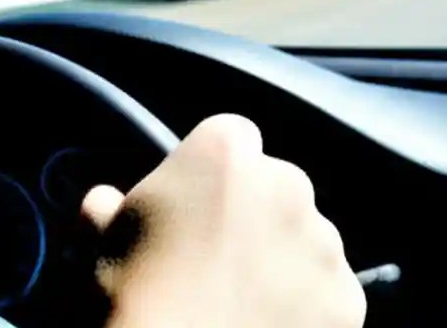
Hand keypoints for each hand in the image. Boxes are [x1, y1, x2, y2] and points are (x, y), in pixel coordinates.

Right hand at [81, 114, 364, 327]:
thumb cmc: (130, 296)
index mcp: (225, 153)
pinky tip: (267, 325)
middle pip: (276, 185)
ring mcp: (324, 243)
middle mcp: (287, 184)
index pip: (230, 137)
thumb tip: (107, 203)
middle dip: (254, 212)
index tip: (194, 205)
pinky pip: (328, 290)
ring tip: (243, 300)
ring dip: (282, 257)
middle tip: (217, 257)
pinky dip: (307, 306)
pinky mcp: (349, 298)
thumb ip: (110, 205)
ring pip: (306, 238)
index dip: (210, 171)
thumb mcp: (97, 239)